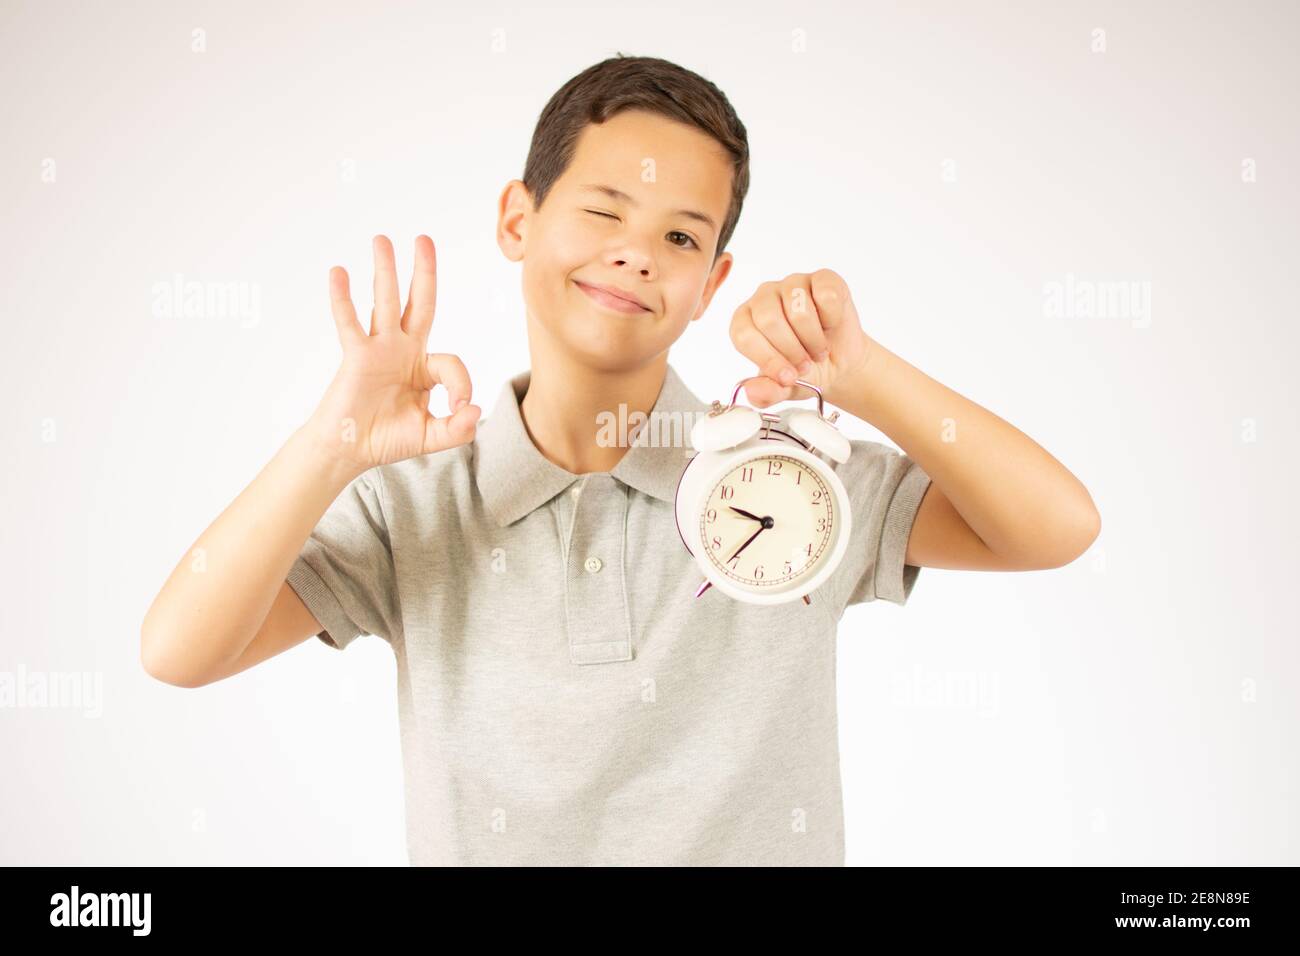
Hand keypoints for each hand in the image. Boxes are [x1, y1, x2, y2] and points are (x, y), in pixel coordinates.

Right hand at [303, 235, 480, 472]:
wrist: (350, 451)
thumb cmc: (388, 440)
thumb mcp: (433, 437)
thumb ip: (458, 428)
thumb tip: (474, 409)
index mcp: (425, 367)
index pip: (452, 363)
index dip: (462, 385)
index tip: (458, 408)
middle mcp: (403, 350)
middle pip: (419, 303)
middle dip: (423, 271)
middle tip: (423, 240)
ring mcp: (379, 350)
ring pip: (385, 303)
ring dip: (385, 270)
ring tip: (381, 239)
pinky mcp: (356, 356)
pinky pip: (349, 323)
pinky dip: (342, 298)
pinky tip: (338, 272)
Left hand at [728, 268, 873, 408]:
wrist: (839, 362)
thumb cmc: (805, 369)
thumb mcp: (784, 388)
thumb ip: (766, 392)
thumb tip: (753, 392)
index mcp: (745, 320)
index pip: (744, 334)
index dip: (767, 359)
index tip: (787, 377)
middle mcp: (764, 297)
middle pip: (769, 320)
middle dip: (792, 351)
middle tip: (806, 364)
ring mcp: (793, 284)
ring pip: (799, 310)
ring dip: (814, 339)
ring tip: (818, 350)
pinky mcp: (822, 278)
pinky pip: (826, 296)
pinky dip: (832, 319)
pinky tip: (830, 326)